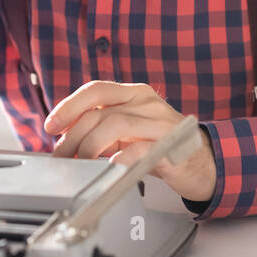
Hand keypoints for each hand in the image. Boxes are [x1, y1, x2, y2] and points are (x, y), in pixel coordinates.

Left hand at [44, 81, 216, 202]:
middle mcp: (147, 102)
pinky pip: (140, 148)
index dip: (69, 106)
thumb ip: (103, 127)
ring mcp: (160, 123)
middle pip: (99, 112)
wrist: (205, 162)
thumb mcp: (130, 130)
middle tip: (63, 155)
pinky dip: (120, 157)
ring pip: (115, 125)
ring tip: (81, 162)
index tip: (51, 126)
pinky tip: (110, 166)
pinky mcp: (170, 146)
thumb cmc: (162, 145)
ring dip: (89, 146)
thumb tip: (66, 137)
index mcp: (135, 94)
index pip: (95, 90)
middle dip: (73, 136)